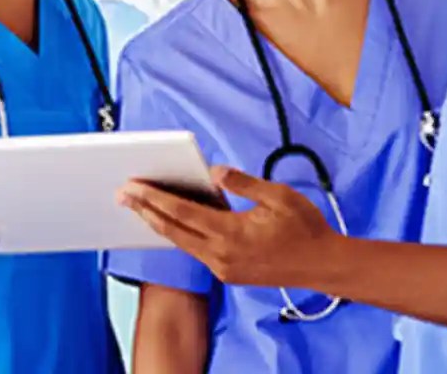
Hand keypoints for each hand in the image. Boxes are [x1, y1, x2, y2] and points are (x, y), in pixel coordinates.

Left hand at [119, 166, 339, 288]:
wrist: (323, 266)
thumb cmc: (305, 229)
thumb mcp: (278, 196)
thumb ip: (243, 183)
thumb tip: (214, 172)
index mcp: (231, 234)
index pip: (182, 213)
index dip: (154, 198)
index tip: (134, 186)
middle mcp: (221, 255)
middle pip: (173, 231)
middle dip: (145, 211)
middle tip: (123, 195)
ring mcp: (223, 268)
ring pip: (182, 243)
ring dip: (159, 224)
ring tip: (140, 208)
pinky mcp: (229, 273)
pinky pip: (196, 252)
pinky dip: (179, 235)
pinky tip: (172, 224)